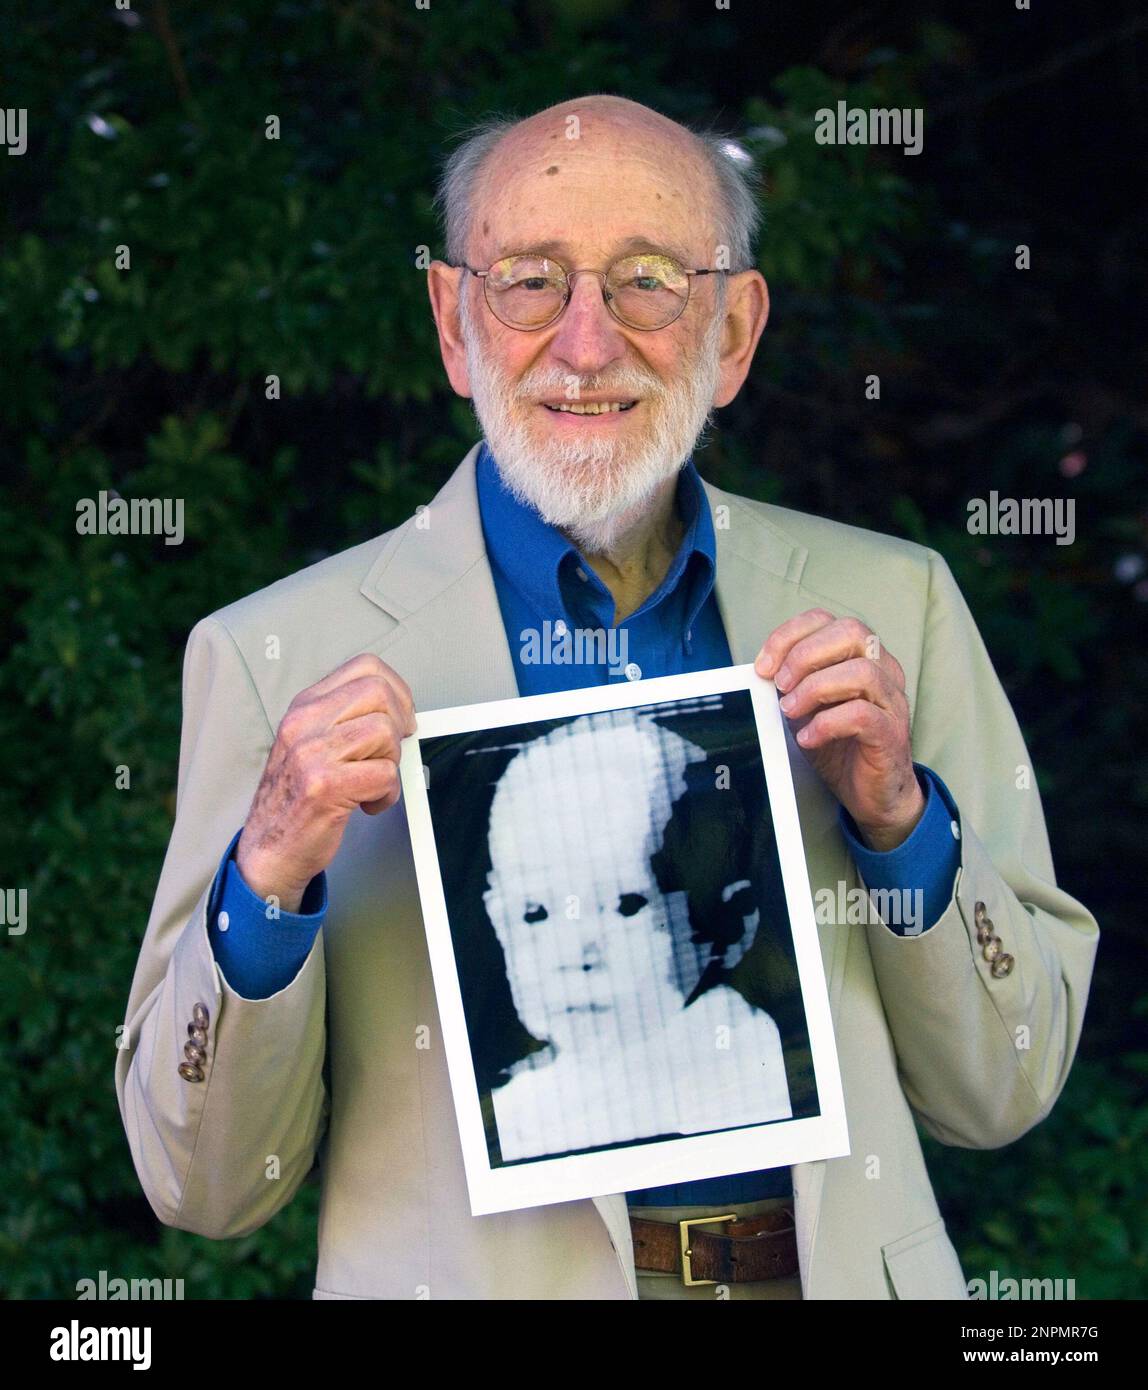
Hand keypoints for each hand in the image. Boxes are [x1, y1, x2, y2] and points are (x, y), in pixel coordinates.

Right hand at [236, 653, 416, 911]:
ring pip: (385, 732)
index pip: (366, 667)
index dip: (397, 690)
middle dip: (399, 724)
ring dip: (391, 763)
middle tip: (389, 753)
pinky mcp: (324, 787)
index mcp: (305, 706)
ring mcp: (311, 754)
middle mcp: (304, 723)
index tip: (400, 717)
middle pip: (379, 693)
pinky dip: (386, 795)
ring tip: (371, 782)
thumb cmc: (297, 796)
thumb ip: (346, 717)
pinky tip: (367, 804)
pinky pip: (385, 774)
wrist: (268, 849)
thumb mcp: (310, 742)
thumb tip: (399, 706)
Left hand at [755, 609, 924, 850]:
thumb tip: (762, 670)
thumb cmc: (840, 745)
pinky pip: (862, 714)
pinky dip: (827, 723)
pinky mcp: (891, 733)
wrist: (872, 794)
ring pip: (861, 671)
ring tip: (790, 711)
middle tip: (779, 684)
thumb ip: (792, 685)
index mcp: (862, 655)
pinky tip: (808, 737)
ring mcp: (892, 701)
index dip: (790, 635)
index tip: (763, 664)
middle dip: (804, 655)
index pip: (827, 621)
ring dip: (815, 688)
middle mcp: (884, 670)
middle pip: (851, 632)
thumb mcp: (807, 708)